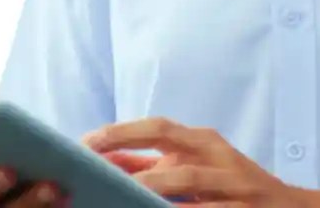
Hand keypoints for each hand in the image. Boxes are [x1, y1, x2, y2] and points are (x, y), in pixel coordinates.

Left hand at [83, 118, 309, 207]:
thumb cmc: (231, 188)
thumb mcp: (194, 170)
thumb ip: (152, 167)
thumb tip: (105, 161)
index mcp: (202, 141)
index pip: (156, 126)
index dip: (119, 132)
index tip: (85, 144)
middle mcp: (218, 155)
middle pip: (167, 140)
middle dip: (128, 151)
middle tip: (94, 168)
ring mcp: (234, 182)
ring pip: (187, 177)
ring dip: (152, 184)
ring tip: (121, 194)